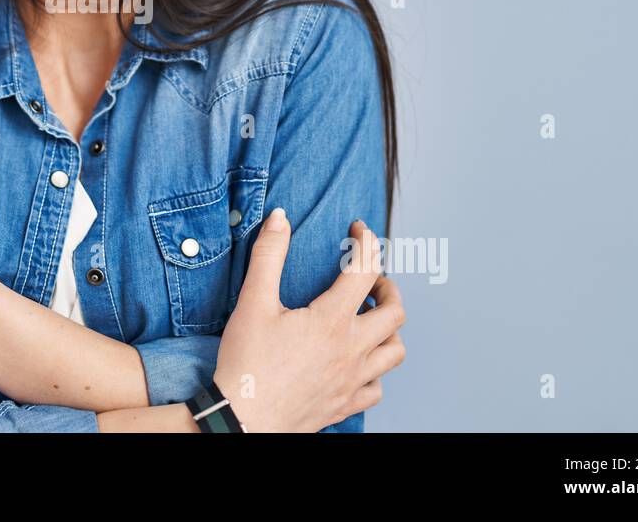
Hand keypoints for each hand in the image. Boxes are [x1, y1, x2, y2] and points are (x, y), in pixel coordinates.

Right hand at [211, 213, 405, 431]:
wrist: (242, 421)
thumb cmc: (246, 363)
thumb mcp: (252, 302)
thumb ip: (268, 255)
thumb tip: (280, 218)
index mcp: (332, 321)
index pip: (364, 270)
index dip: (366, 242)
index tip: (359, 230)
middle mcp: (351, 351)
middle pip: (395, 313)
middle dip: (388, 287)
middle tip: (371, 280)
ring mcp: (352, 381)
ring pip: (395, 352)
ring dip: (389, 329)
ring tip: (370, 318)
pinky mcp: (344, 405)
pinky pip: (377, 388)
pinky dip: (375, 370)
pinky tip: (358, 362)